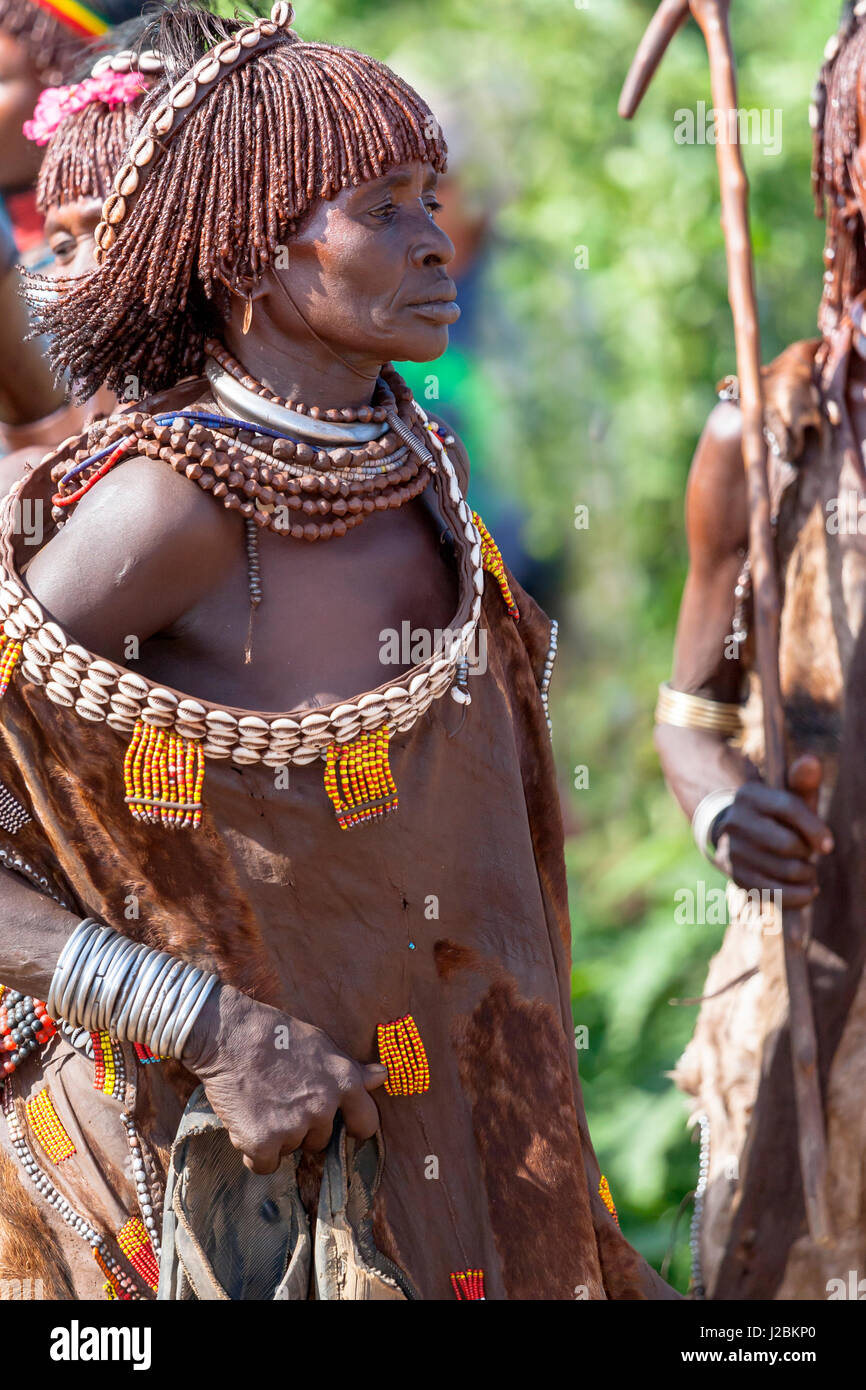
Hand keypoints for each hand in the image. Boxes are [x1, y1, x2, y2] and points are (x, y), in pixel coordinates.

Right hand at [184, 983, 386, 1173]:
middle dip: (303, 1127)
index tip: (342, 1126)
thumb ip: (352, 1069)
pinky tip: (246, 1122)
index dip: (352, 1126)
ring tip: (261, 1103)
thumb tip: (382, 1076)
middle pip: (321, 1140)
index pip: (366, 1123)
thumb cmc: (276, 1034)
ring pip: (291, 1149)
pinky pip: (264, 1164)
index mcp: (344, 1082)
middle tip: (281, 1100)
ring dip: (277, 1137)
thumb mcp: (322, 1044)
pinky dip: (254, 1151)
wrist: (229, 1035)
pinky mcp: (262, 1142)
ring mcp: (294, 1127)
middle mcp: (323, 1107)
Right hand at [714, 755, 832, 909]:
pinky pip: (774, 894)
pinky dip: (798, 896)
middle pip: (787, 844)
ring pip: (784, 870)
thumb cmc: (775, 815)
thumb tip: (811, 760)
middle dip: (807, 853)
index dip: (814, 828)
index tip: (828, 845)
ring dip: (806, 874)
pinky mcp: (735, 876)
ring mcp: (731, 850)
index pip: (789, 808)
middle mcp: (734, 821)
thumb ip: (802, 781)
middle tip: (809, 854)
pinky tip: (806, 890)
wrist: (735, 834)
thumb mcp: (788, 795)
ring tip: (807, 870)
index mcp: (749, 794)